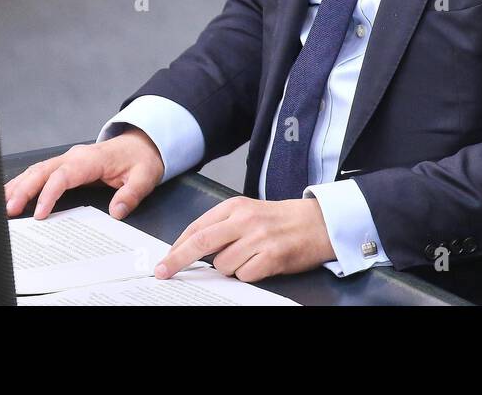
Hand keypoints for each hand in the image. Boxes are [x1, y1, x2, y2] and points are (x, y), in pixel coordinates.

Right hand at [4, 128, 164, 220]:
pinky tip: (11, 194)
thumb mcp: (144, 177)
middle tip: (8, 209)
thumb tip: (117, 211)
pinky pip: (40, 172)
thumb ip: (131, 194)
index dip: (49, 193)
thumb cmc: (140, 159)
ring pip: (36, 170)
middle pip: (42, 171)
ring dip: (18, 186)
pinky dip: (23, 182)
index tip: (39, 212)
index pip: (64, 175)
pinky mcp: (65, 165)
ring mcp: (67, 159)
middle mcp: (75, 157)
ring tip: (2, 204)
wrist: (142, 143)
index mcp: (91, 159)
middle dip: (23, 189)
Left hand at [154, 196, 335, 281]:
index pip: (197, 227)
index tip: (164, 260)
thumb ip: (221, 227)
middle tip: (163, 271)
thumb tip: (190, 249)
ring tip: (250, 257)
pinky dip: (248, 274)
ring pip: (223, 265)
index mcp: (235, 206)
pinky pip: (245, 275)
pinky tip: (261, 263)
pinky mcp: (273, 256)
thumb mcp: (247, 213)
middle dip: (178, 260)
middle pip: (201, 242)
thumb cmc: (279, 220)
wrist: (317, 223)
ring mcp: (259, 238)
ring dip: (230, 268)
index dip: (177, 246)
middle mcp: (245, 220)